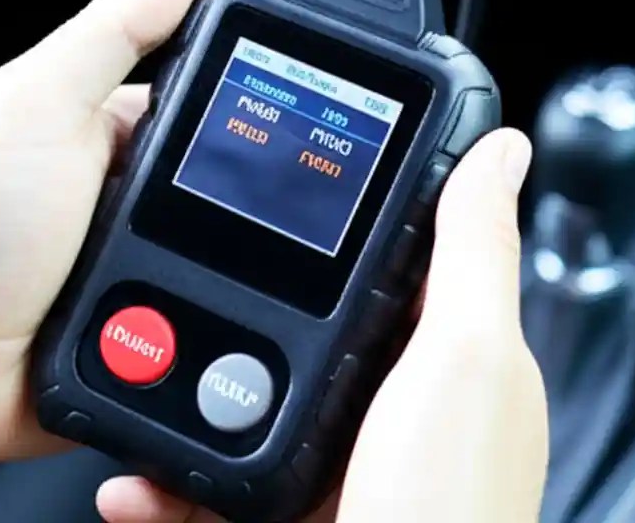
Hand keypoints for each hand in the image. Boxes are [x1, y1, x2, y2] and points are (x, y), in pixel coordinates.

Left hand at [0, 0, 209, 464]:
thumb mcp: (42, 102)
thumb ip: (116, 29)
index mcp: (109, 130)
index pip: (209, 99)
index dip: (249, 99)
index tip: (298, 104)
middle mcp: (129, 196)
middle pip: (231, 185)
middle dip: (250, 203)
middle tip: (251, 213)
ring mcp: (140, 267)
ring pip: (236, 260)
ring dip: (238, 271)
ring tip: (203, 276)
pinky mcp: (150, 335)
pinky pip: (214, 323)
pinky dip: (221, 326)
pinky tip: (206, 324)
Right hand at [95, 128, 548, 522]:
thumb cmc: (450, 514)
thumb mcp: (463, 361)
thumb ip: (470, 255)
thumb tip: (502, 149)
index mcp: (446, 356)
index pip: (391, 260)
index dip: (341, 219)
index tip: (280, 186)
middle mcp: (395, 407)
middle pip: (300, 330)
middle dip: (234, 309)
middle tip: (174, 278)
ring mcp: (341, 467)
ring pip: (243, 406)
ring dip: (181, 397)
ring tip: (132, 375)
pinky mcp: (292, 517)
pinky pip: (214, 488)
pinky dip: (169, 486)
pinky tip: (136, 485)